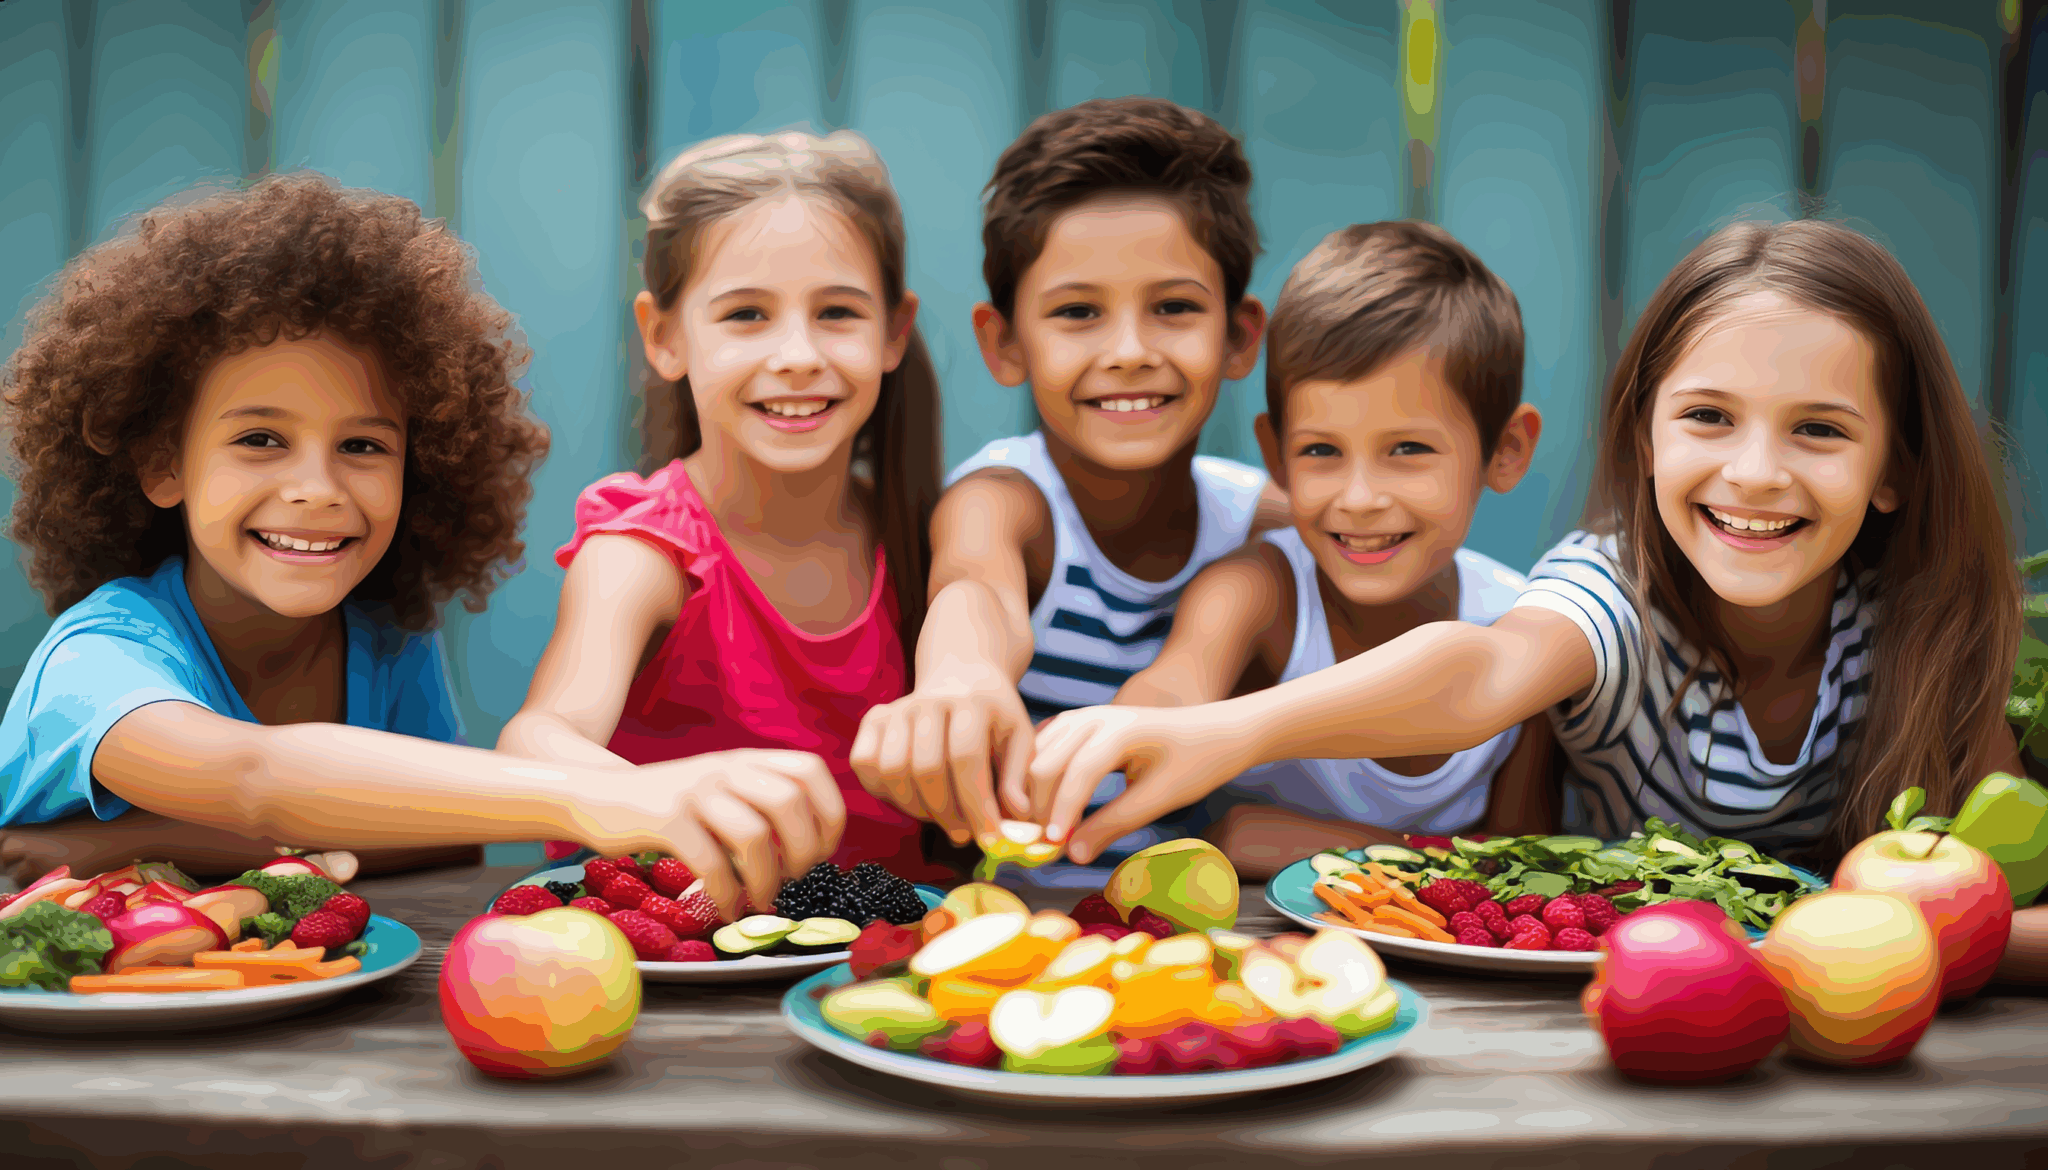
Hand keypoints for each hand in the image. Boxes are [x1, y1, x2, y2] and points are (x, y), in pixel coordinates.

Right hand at [610, 750, 844, 919]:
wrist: (597, 799)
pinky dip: (728, 895)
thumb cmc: (671, 809)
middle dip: (803, 850)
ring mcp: (694, 791)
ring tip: (761, 900)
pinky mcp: (665, 820)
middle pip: (789, 802)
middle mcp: (724, 768)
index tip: (822, 850)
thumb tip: (811, 847)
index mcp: (746, 760)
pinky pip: (711, 863)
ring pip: (753, 836)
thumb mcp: (720, 792)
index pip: (810, 769)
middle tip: (794, 879)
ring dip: (766, 880)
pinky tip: (728, 910)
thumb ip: (760, 804)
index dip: (828, 812)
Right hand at [850, 678, 1031, 848]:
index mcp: (971, 704)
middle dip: (946, 814)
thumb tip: (1017, 815)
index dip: (976, 805)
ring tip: (940, 816)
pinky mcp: (874, 719)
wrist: (961, 677)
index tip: (990, 838)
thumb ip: (1017, 776)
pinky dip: (884, 792)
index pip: (966, 759)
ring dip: (916, 808)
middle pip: (926, 770)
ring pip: (893, 772)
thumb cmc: (993, 717)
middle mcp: (929, 702)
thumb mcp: (1019, 738)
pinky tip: (912, 797)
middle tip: (964, 834)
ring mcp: (897, 709)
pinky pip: (865, 764)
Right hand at [1026, 704, 1254, 864]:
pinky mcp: (1081, 724)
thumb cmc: (1195, 764)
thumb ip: (1114, 824)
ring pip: (1038, 756)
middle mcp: (1094, 717)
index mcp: (1119, 730)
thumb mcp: (1159, 798)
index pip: (1076, 772)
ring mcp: (1085, 716)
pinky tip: (1050, 808)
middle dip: (1040, 806)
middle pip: (1045, 763)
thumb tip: (1072, 855)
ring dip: (1036, 794)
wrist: (1214, 732)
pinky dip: (1042, 779)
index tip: (1054, 847)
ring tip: (1048, 832)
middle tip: (1045, 847)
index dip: (1061, 812)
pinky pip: (1046, 749)